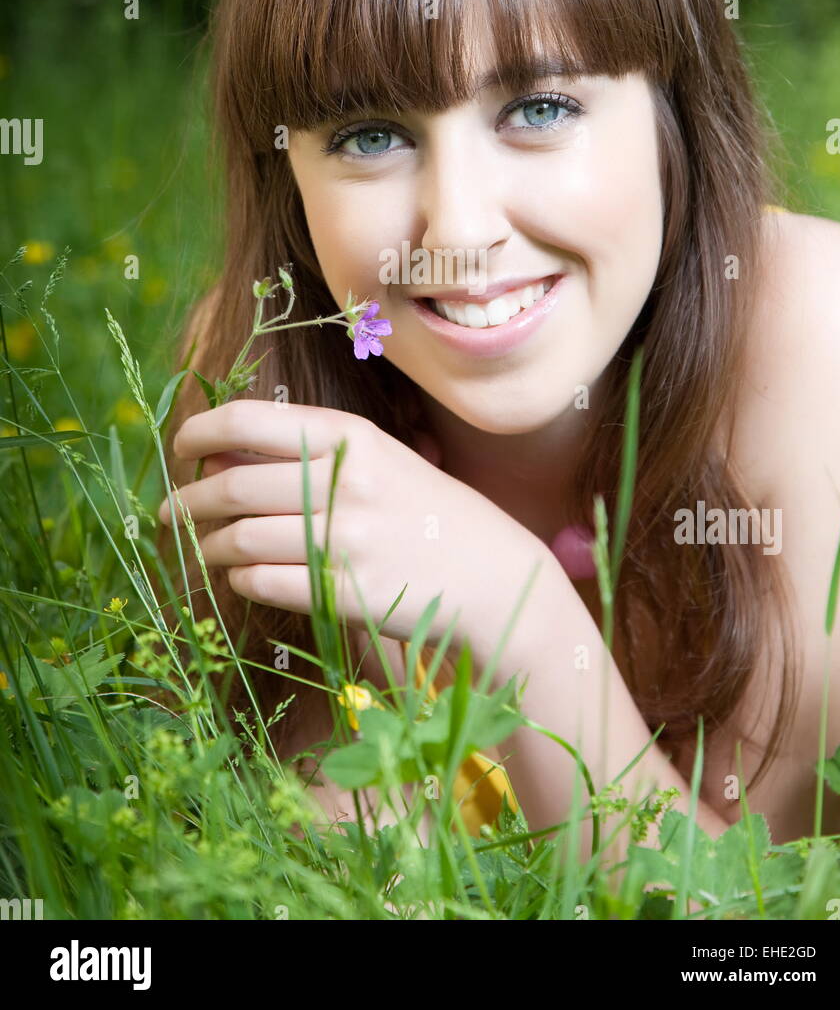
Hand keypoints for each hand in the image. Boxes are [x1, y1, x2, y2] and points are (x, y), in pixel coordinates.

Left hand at [157, 401, 554, 660]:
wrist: (493, 576)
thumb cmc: (426, 511)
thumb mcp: (376, 460)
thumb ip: (305, 451)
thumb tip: (216, 451)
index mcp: (352, 437)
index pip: (248, 420)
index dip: (199, 431)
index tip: (180, 446)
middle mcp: (346, 482)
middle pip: (232, 486)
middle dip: (188, 498)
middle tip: (172, 510)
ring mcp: (346, 541)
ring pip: (239, 539)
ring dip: (209, 545)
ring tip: (205, 548)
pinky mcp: (346, 593)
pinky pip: (263, 582)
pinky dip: (240, 578)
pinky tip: (243, 575)